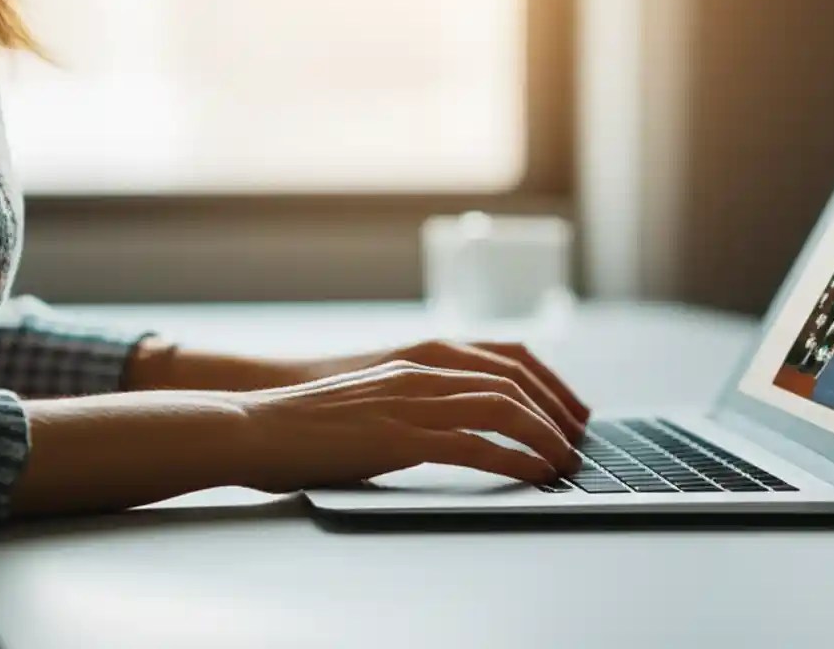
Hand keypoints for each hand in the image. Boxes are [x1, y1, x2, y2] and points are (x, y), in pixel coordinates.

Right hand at [131, 339, 590, 440]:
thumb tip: (454, 425)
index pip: (506, 357)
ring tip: (565, 462)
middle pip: (514, 380)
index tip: (572, 409)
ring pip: (502, 408)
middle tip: (579, 441)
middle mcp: (423, 371)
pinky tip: (533, 475)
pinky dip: (513, 460)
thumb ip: (416, 400)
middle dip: (556, 411)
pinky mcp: (398, 437)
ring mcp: (411, 401)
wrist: (253, 424)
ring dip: (543, 436)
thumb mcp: (375, 397)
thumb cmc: (309, 421)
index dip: (548, 382)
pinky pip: (474, 445)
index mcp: (420, 358)